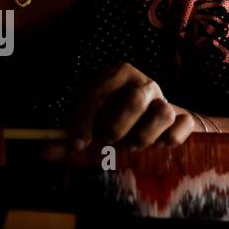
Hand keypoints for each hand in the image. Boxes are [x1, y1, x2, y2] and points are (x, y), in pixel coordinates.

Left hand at [70, 62, 198, 150]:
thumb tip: (45, 153)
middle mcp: (143, 83)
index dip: (86, 120)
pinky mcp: (183, 115)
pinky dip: (172, 138)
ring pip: (163, 113)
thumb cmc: (114, 120)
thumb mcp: (91, 124)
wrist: (154, 119)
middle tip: (110, 141)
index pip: (99, 93)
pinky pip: (183, 124)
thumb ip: (70, 139)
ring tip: (132, 146)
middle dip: (119, 126)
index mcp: (117, 75)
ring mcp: (165, 99)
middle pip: (136, 99)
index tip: (78, 144)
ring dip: (144, 136)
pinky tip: (158, 147)